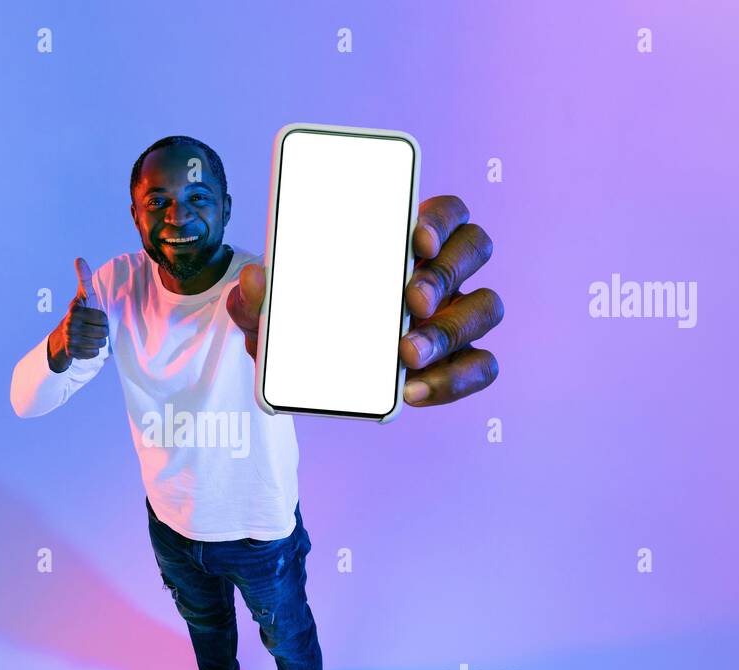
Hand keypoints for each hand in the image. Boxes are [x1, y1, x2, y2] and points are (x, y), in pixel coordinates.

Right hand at [47, 258, 108, 372]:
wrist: (62, 340)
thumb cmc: (80, 315)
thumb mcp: (83, 296)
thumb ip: (84, 278)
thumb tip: (79, 258)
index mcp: (75, 309)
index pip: (103, 318)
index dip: (103, 320)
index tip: (93, 318)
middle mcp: (70, 322)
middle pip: (103, 332)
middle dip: (101, 332)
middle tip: (92, 330)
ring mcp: (69, 337)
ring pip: (99, 344)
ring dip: (97, 342)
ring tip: (88, 338)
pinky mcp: (71, 351)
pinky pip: (93, 354)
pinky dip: (92, 352)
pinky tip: (84, 347)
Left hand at [227, 195, 501, 405]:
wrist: (305, 368)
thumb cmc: (302, 318)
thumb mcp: (270, 307)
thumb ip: (256, 294)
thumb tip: (253, 280)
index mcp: (406, 240)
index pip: (446, 210)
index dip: (441, 219)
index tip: (416, 239)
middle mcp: (442, 271)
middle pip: (473, 250)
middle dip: (445, 274)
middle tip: (408, 301)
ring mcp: (455, 315)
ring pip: (486, 307)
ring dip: (451, 329)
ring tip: (408, 353)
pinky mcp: (458, 361)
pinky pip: (482, 365)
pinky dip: (455, 379)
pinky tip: (415, 390)